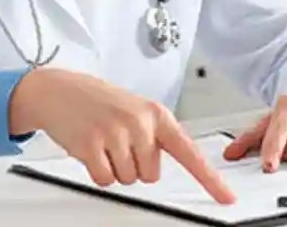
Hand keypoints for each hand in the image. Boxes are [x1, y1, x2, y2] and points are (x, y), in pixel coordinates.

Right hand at [8, 68, 235, 203]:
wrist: (59, 89)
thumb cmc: (100, 101)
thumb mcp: (136, 110)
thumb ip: (154, 135)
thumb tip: (161, 166)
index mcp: (157, 114)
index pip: (189, 152)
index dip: (210, 179)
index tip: (227, 198)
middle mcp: (140, 123)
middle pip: (151, 175)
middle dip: (134, 164)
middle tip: (118, 140)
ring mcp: (115, 133)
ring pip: (128, 179)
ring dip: (114, 167)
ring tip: (103, 140)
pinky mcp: (91, 145)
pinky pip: (105, 180)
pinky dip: (97, 171)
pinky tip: (91, 148)